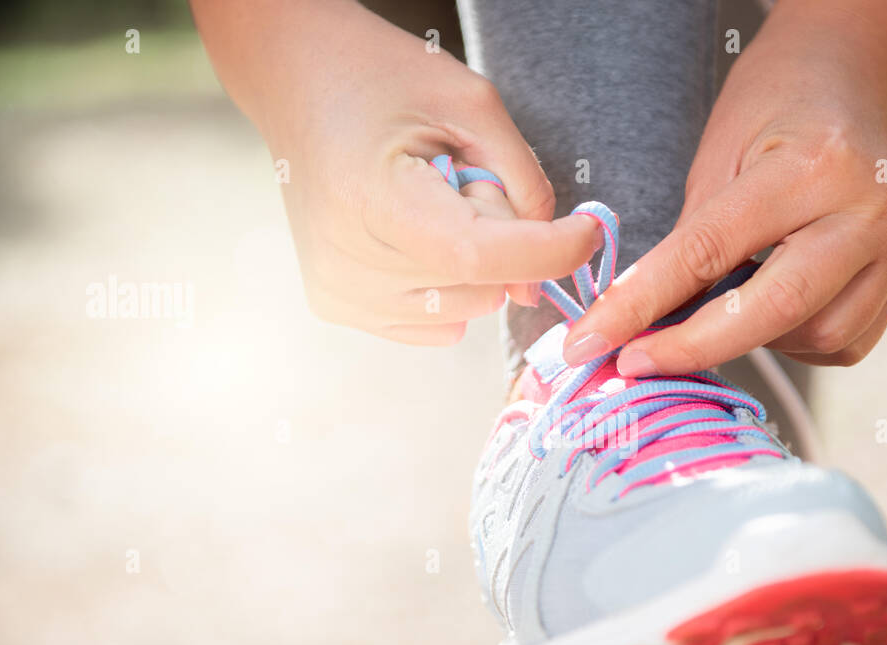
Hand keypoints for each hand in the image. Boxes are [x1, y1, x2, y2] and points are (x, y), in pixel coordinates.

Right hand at [193, 0, 598, 344]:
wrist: (298, 81)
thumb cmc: (385, 80)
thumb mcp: (473, 107)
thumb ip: (524, 189)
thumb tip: (539, 283)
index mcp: (373, 199)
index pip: (481, 255)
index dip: (549, 251)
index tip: (588, 230)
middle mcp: (347, 260)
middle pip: (480, 282)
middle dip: (501, 238)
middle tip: (459, 180)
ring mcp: (339, 290)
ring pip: (465, 309)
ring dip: (473, 262)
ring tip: (431, 203)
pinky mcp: (337, 305)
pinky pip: (435, 323)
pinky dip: (447, 284)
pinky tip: (414, 235)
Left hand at [561, 3, 886, 372]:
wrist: (850, 79)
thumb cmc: (773, 109)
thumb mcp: (717, 160)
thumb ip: (688, 246)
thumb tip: (635, 326)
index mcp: (815, 166)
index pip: (712, 251)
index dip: (644, 304)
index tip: (592, 340)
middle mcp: (870, 211)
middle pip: (778, 309)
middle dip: (695, 347)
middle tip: (635, 363)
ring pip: (817, 335)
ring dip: (754, 341)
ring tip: (721, 311)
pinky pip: (845, 342)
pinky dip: (796, 340)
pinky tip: (772, 312)